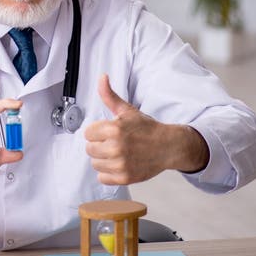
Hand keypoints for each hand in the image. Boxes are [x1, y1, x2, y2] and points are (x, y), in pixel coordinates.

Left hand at [84, 74, 208, 184]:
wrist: (168, 146)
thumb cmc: (146, 128)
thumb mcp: (127, 110)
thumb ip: (109, 95)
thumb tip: (102, 77)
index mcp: (114, 129)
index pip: (88, 133)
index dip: (97, 132)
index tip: (108, 132)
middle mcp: (116, 147)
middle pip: (89, 149)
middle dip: (99, 145)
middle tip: (113, 143)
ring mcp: (121, 164)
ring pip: (95, 164)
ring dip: (103, 159)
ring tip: (117, 153)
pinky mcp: (125, 177)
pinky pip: (102, 178)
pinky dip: (108, 173)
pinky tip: (119, 164)